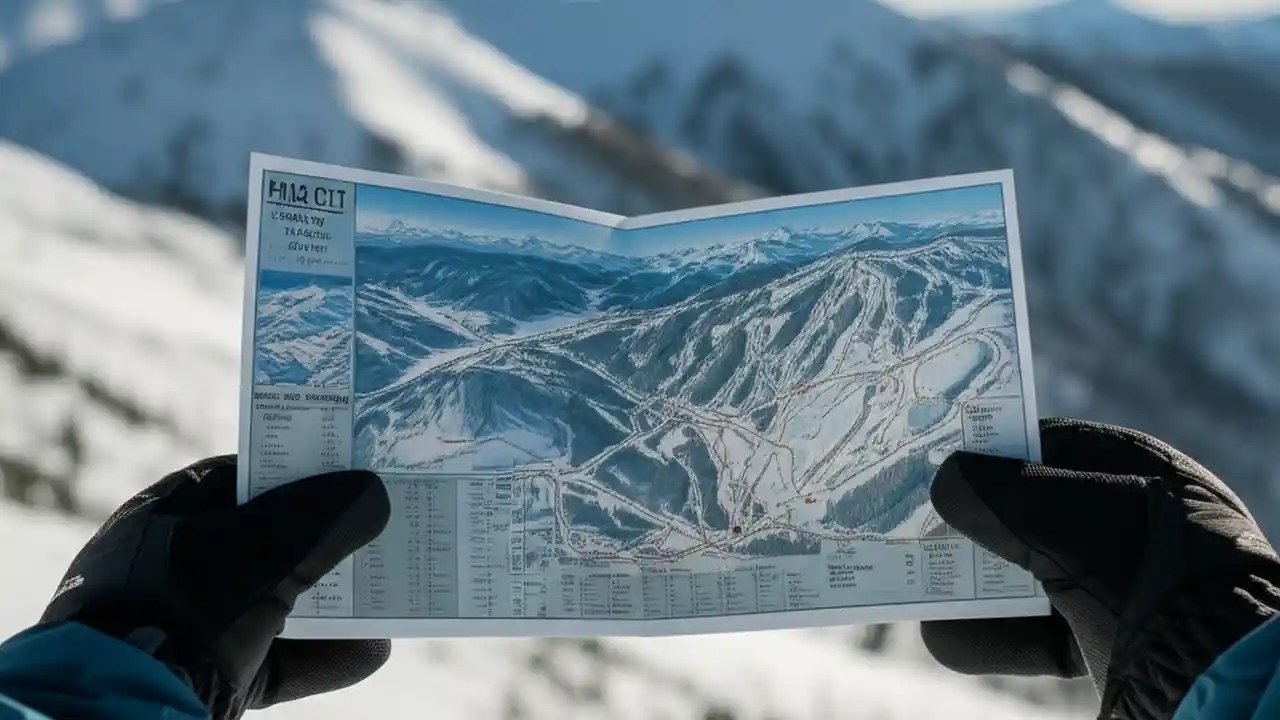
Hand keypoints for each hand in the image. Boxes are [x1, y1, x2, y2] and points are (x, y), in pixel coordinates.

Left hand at [40, 456, 391, 719]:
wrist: (121, 707)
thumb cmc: (185, 606)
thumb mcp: (265, 549)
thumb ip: (327, 517)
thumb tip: (376, 494)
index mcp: (166, 515)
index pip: (242, 476)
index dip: (300, 469)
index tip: (353, 469)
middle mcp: (174, 568)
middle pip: (270, 543)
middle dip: (331, 542)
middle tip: (387, 529)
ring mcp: (190, 627)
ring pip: (279, 605)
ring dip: (338, 606)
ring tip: (393, 597)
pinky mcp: (208, 677)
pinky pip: (278, 661)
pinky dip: (325, 657)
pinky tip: (373, 651)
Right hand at [921, 418, 1279, 718]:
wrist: (1220, 681)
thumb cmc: (1147, 578)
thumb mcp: (1064, 521)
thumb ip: (996, 492)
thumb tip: (943, 481)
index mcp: (1138, 473)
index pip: (1046, 445)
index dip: (986, 449)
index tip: (929, 456)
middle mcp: (1128, 527)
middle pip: (1026, 513)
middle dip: (965, 522)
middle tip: (901, 520)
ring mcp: (1118, 590)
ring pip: (1022, 577)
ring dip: (962, 586)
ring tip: (908, 585)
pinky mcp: (1105, 645)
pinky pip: (1032, 632)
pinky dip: (987, 636)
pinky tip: (942, 635)